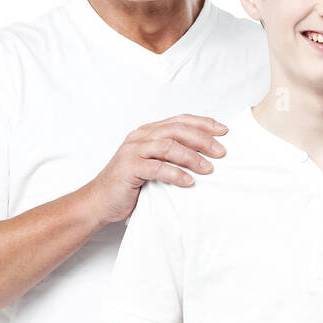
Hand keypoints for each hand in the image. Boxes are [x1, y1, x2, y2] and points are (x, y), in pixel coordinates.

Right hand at [84, 114, 227, 224]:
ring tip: (208, 169)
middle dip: (202, 139)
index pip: (179, 121)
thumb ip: (171, 158)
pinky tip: (189, 182)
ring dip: (191, 156)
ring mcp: (133, 151)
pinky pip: (156, 167)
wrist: (99, 201)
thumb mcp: (153, 166)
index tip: (223, 130)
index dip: (202, 123)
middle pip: (177, 130)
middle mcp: (140, 137)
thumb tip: (206, 159)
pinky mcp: (129, 167)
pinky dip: (175, 174)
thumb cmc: (129, 185)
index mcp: (148, 132)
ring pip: (168, 145)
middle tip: (221, 152)